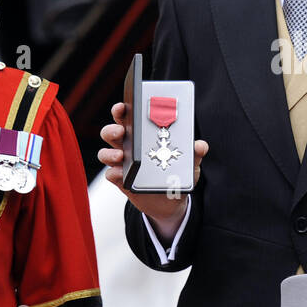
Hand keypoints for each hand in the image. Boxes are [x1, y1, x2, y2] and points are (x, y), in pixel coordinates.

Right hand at [98, 101, 207, 243]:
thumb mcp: (189, 163)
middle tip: (121, 131)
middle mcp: (129, 146)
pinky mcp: (121, 181)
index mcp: (143, 135)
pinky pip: (111, 175)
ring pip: (106, 153)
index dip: (122, 109)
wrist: (172, 200)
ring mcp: (123, 163)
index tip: (124, 106)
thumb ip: (194, 153)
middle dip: (112, 129)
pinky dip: (114, 173)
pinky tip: (123, 174)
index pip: (128, 117)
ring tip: (121, 155)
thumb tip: (200, 145)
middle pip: (111, 132)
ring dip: (110, 152)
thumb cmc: (177, 174)